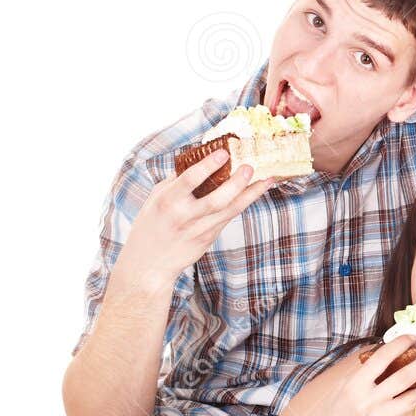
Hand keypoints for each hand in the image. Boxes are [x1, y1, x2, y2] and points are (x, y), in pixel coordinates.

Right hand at [111, 150, 272, 294]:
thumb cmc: (152, 224)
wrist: (148, 262)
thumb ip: (177, 180)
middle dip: (236, 182)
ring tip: (267, 179)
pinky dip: (244, 203)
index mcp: (167, 200)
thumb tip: (199, 158)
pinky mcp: (209, 238)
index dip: (208, 165)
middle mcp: (185, 216)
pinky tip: (256, 192)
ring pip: (231, 210)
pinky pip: (229, 217)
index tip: (224, 153)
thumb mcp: (156, 198)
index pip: (190, 180)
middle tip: (250, 167)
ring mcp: (199, 229)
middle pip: (217, 199)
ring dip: (251, 194)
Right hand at [288, 337, 415, 415]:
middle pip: (403, 375)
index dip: (398, 344)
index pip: (380, 358)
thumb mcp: (340, 393)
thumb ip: (361, 378)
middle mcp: (367, 400)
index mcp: (353, 385)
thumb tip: (380, 358)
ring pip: (414, 396)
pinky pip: (407, 413)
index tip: (413, 335)